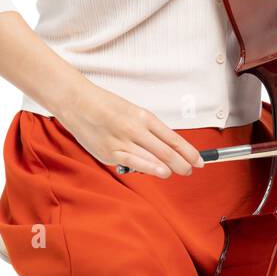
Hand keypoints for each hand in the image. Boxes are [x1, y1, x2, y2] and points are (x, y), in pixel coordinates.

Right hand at [55, 84, 202, 178]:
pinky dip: (148, 169)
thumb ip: (148, 130)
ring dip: (167, 168)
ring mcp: (121, 143)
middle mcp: (135, 130)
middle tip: (190, 168)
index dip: (189, 151)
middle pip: (166, 151)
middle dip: (182, 163)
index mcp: (144, 117)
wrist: (77, 103)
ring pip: (152, 160)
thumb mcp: (134, 111)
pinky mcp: (109, 153)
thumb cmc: (106, 105)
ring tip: (177, 172)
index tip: (198, 159)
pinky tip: (158, 172)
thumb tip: (166, 148)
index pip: (173, 138)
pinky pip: (132, 163)